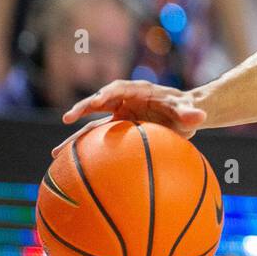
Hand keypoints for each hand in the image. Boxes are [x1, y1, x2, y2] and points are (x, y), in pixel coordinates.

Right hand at [54, 80, 207, 155]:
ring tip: (55, 153)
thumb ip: (192, 113)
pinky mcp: (118, 130)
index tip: (98, 100)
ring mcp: (118, 116)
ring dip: (75, 137)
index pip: (119, 89)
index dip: (107, 93)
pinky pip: (99, 140)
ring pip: (93, 126)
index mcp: (138, 92)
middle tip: (69, 118)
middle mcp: (123, 102)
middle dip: (83, 108)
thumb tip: (201, 117)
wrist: (183, 116)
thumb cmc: (186, 110)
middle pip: (98, 103)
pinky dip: (86, 150)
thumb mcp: (189, 112)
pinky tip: (71, 166)